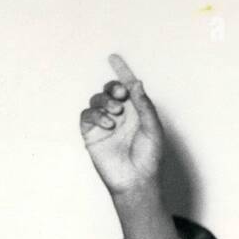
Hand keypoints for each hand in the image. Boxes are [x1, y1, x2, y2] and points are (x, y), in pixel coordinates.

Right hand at [79, 54, 163, 197]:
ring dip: (105, 101)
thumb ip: (144, 105)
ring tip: (116, 114)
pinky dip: (95, 115)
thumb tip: (136, 83)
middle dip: (113, 86)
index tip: (113, 58)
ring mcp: (104, 125)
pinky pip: (86, 116)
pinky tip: (108, 124)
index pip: (127, 86)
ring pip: (96, 100)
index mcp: (136, 110)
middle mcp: (119, 115)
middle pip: (109, 89)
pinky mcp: (91, 135)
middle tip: (121, 95)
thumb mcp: (153, 127)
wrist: (136, 180)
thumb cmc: (149, 157)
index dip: (121, 71)